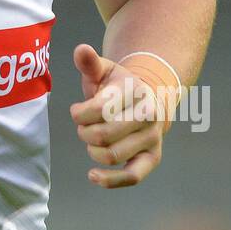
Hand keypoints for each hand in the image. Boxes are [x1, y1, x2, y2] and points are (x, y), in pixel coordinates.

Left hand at [69, 43, 171, 188]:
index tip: (77, 110)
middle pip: (102, 135)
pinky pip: (132, 176)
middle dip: (84, 131)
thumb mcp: (104, 70)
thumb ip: (90, 62)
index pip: (99, 109)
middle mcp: (149, 114)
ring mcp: (153, 137)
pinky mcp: (153, 158)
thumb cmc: (117, 86)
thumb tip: (80, 49)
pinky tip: (92, 175)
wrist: (149, 99)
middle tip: (83, 126)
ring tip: (92, 139)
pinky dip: (110, 180)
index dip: (79, 113)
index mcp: (135, 91)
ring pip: (111, 155)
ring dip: (92, 150)